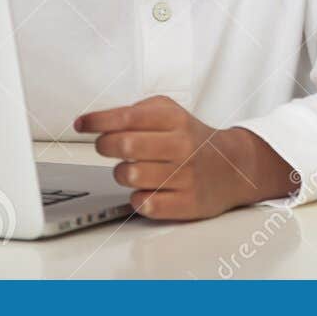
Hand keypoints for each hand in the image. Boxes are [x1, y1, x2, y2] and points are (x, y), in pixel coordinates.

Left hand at [74, 95, 298, 219]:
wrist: (235, 167)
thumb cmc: (192, 139)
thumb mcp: (172, 113)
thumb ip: (137, 111)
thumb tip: (96, 121)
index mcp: (176, 120)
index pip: (127, 116)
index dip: (98, 121)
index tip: (82, 124)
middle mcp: (182, 146)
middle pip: (125, 145)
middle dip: (105, 146)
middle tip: (105, 146)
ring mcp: (185, 176)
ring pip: (130, 176)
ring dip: (122, 173)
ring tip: (131, 169)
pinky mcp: (187, 203)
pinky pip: (143, 204)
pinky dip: (138, 198)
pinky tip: (147, 190)